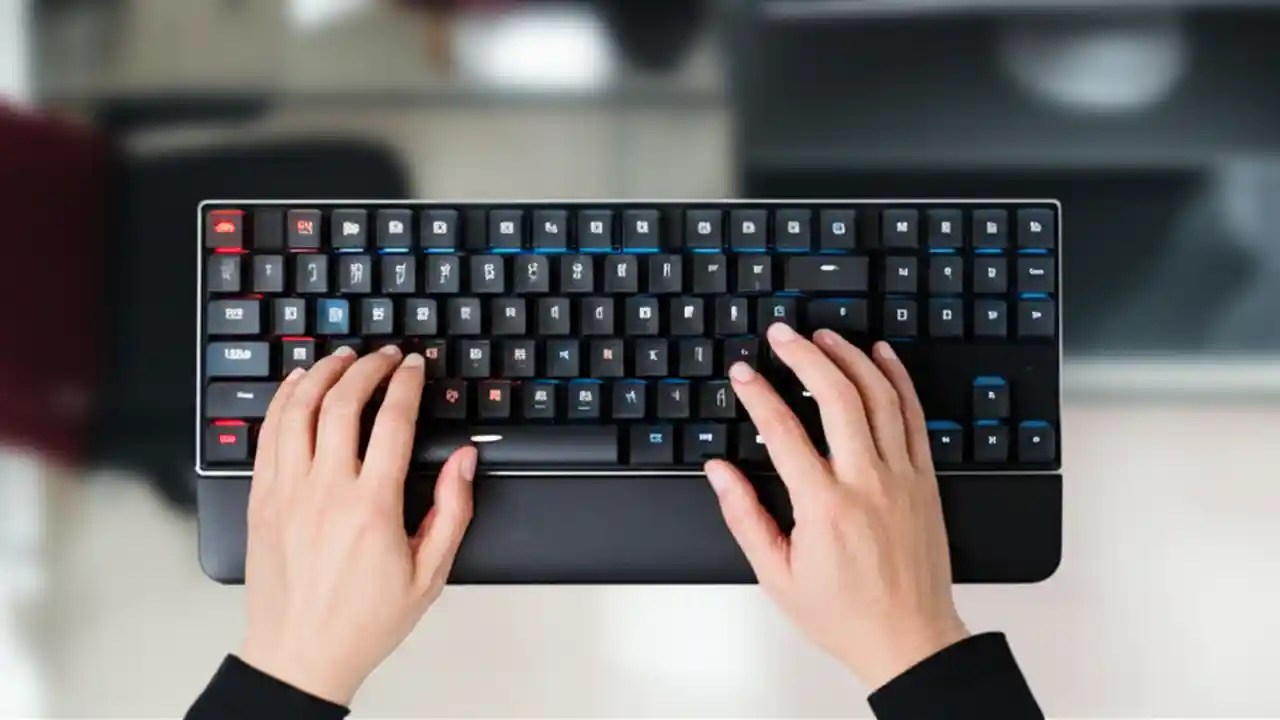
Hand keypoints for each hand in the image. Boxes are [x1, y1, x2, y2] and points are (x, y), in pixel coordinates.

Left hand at [239, 345, 477, 705]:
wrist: (301, 655)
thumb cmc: (363, 620)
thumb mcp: (429, 573)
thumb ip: (452, 509)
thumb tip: (465, 460)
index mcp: (372, 506)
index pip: (392, 421)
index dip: (405, 383)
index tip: (413, 366)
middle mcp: (326, 491)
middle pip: (342, 403)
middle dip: (366, 368)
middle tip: (383, 356)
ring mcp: (287, 492)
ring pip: (298, 410)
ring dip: (322, 374)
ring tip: (341, 359)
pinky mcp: (262, 500)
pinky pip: (268, 435)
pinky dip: (283, 401)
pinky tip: (297, 386)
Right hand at [705, 324, 967, 690]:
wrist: (910, 640)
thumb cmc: (843, 614)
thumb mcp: (777, 575)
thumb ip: (745, 516)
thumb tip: (718, 472)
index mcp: (824, 507)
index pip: (784, 431)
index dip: (758, 394)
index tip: (743, 372)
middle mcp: (866, 483)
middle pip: (836, 396)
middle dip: (805, 355)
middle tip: (782, 335)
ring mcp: (902, 477)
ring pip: (879, 397)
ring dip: (851, 357)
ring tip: (826, 336)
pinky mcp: (925, 480)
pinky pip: (914, 417)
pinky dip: (898, 380)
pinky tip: (881, 358)